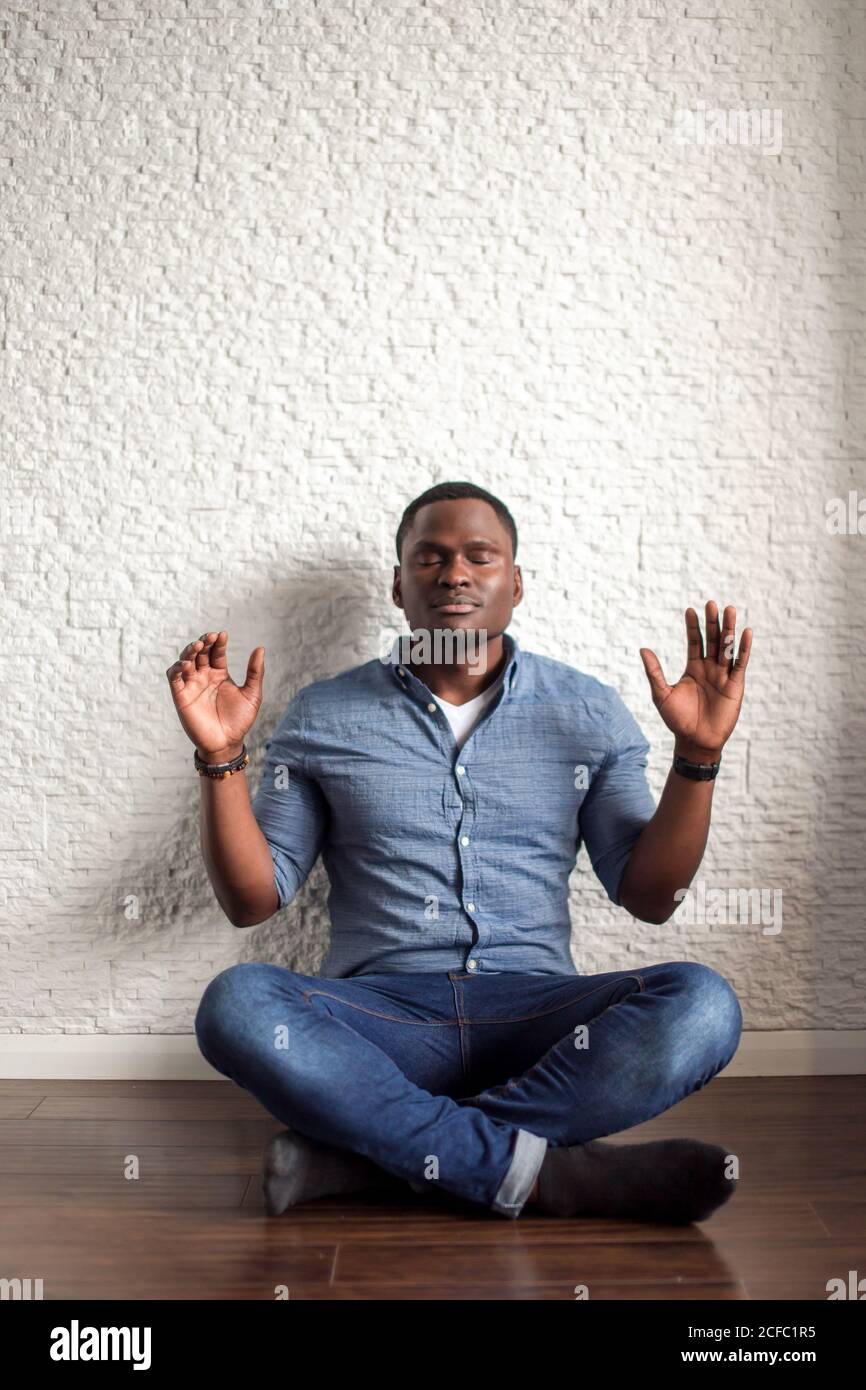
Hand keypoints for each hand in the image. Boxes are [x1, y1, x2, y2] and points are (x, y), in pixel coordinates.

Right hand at [166, 630, 264, 758]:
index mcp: (219, 674)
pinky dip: (177, 667)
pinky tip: (186, 663)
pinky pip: (174, 677)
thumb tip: (260, 648)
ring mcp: (192, 685)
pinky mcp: (181, 696)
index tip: (223, 634)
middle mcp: (204, 677)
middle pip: (200, 653)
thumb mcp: (252, 694)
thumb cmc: (240, 720)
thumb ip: (255, 672)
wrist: (227, 743)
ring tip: (198, 646)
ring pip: (185, 661)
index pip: (216, 652)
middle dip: (203, 642)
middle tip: (210, 637)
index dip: (218, 642)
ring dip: (189, 651)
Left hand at [639, 602, 751, 760]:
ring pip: (727, 647)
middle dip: (712, 622)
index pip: (694, 641)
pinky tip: (746, 632)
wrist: (695, 741)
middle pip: (713, 640)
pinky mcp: (735, 685)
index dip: (693, 626)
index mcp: (693, 668)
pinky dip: (743, 648)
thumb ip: (654, 672)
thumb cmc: (677, 720)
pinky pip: (740, 663)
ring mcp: (723, 675)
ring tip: (729, 610)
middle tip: (712, 603)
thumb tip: (642, 649)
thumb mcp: (661, 694)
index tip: (690, 609)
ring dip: (729, 629)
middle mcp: (709, 668)